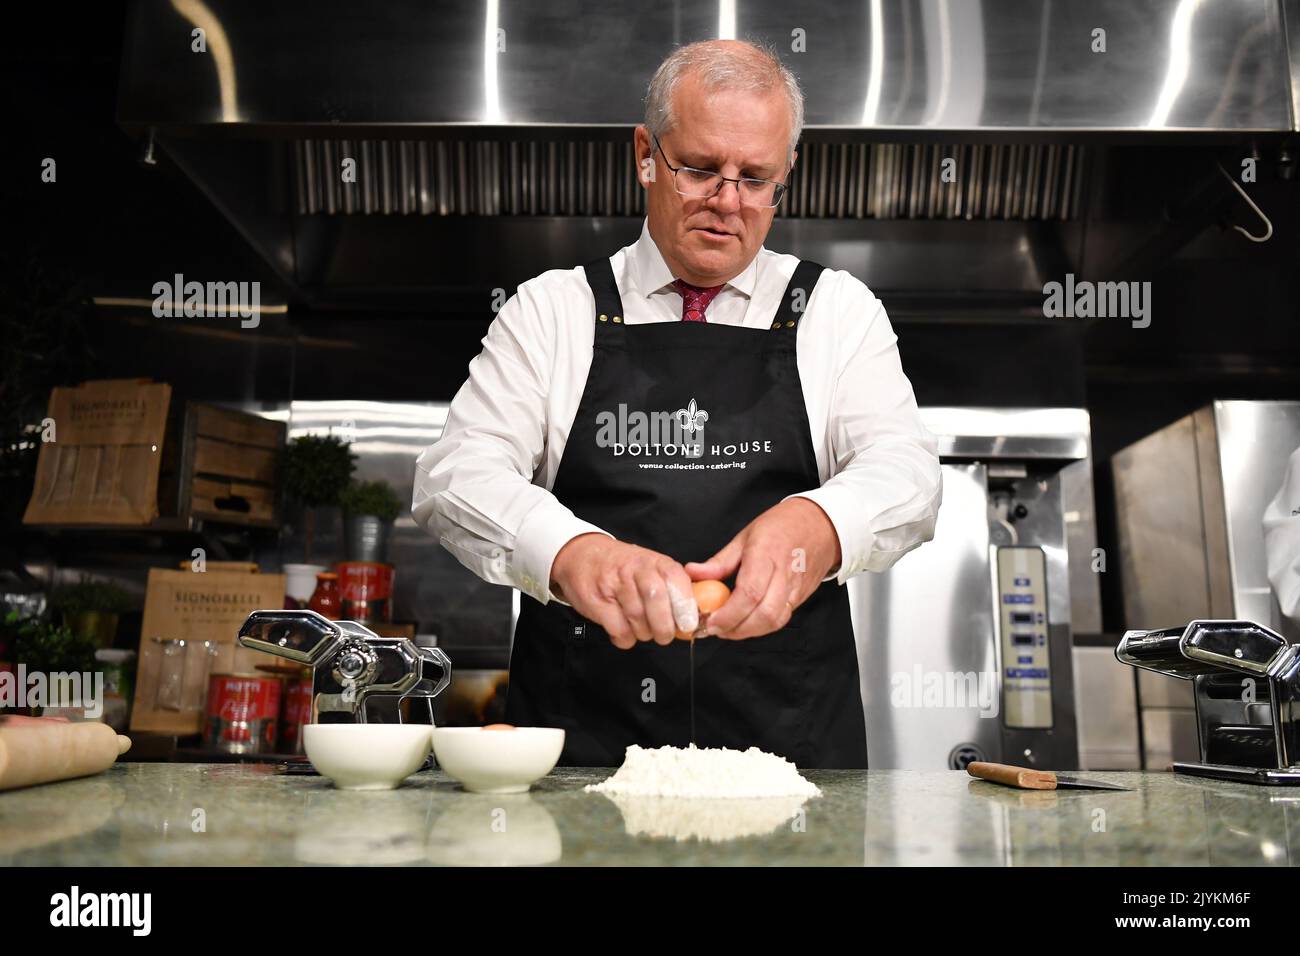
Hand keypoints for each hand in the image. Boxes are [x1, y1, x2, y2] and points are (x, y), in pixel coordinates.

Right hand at [549, 533, 698, 649]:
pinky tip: (624, 632)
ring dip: (644, 633)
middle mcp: (634, 570)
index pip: (675, 579)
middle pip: (656, 599)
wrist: (582, 556)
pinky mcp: (596, 601)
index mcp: (655, 562)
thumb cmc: (623, 567)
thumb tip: (693, 619)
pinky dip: (625, 638)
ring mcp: (613, 585)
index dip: (685, 604)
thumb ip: (673, 589)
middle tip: (665, 635)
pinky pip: (618, 629)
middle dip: (664, 626)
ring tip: (641, 629)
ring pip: (637, 619)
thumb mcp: (652, 567)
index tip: (689, 624)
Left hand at [685, 497, 840, 639]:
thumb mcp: (744, 537)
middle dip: (736, 628)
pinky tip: (746, 623)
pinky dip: (761, 627)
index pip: (749, 593)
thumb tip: (693, 574)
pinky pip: (781, 619)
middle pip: (763, 613)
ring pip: (774, 620)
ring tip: (727, 629)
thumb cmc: (781, 527)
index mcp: (766, 554)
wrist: (820, 525)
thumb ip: (718, 562)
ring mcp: (795, 588)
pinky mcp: (800, 598)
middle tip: (714, 629)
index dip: (729, 613)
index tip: (710, 620)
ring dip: (748, 631)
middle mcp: (783, 574)